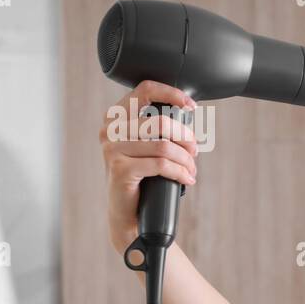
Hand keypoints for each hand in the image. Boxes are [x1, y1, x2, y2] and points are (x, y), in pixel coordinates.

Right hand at [98, 79, 198, 255]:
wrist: (128, 214)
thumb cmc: (142, 178)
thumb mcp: (147, 146)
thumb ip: (157, 128)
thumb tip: (188, 112)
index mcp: (116, 118)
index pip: (144, 90)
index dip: (171, 94)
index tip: (190, 106)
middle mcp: (110, 130)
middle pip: (160, 121)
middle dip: (185, 138)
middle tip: (194, 152)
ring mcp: (112, 150)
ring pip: (164, 146)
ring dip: (186, 160)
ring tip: (191, 170)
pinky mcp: (120, 170)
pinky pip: (162, 165)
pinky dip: (181, 172)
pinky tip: (187, 179)